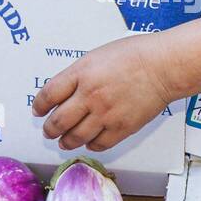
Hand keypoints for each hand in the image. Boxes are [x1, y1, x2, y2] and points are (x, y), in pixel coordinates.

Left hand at [32, 35, 175, 152]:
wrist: (163, 67)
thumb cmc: (134, 55)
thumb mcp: (97, 56)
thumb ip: (78, 74)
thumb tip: (63, 93)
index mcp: (81, 73)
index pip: (49, 95)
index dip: (40, 106)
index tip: (38, 111)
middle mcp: (90, 95)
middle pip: (58, 121)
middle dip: (49, 129)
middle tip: (48, 131)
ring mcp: (105, 114)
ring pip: (75, 137)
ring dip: (65, 141)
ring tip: (64, 141)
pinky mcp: (121, 128)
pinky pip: (98, 144)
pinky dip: (90, 145)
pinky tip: (88, 141)